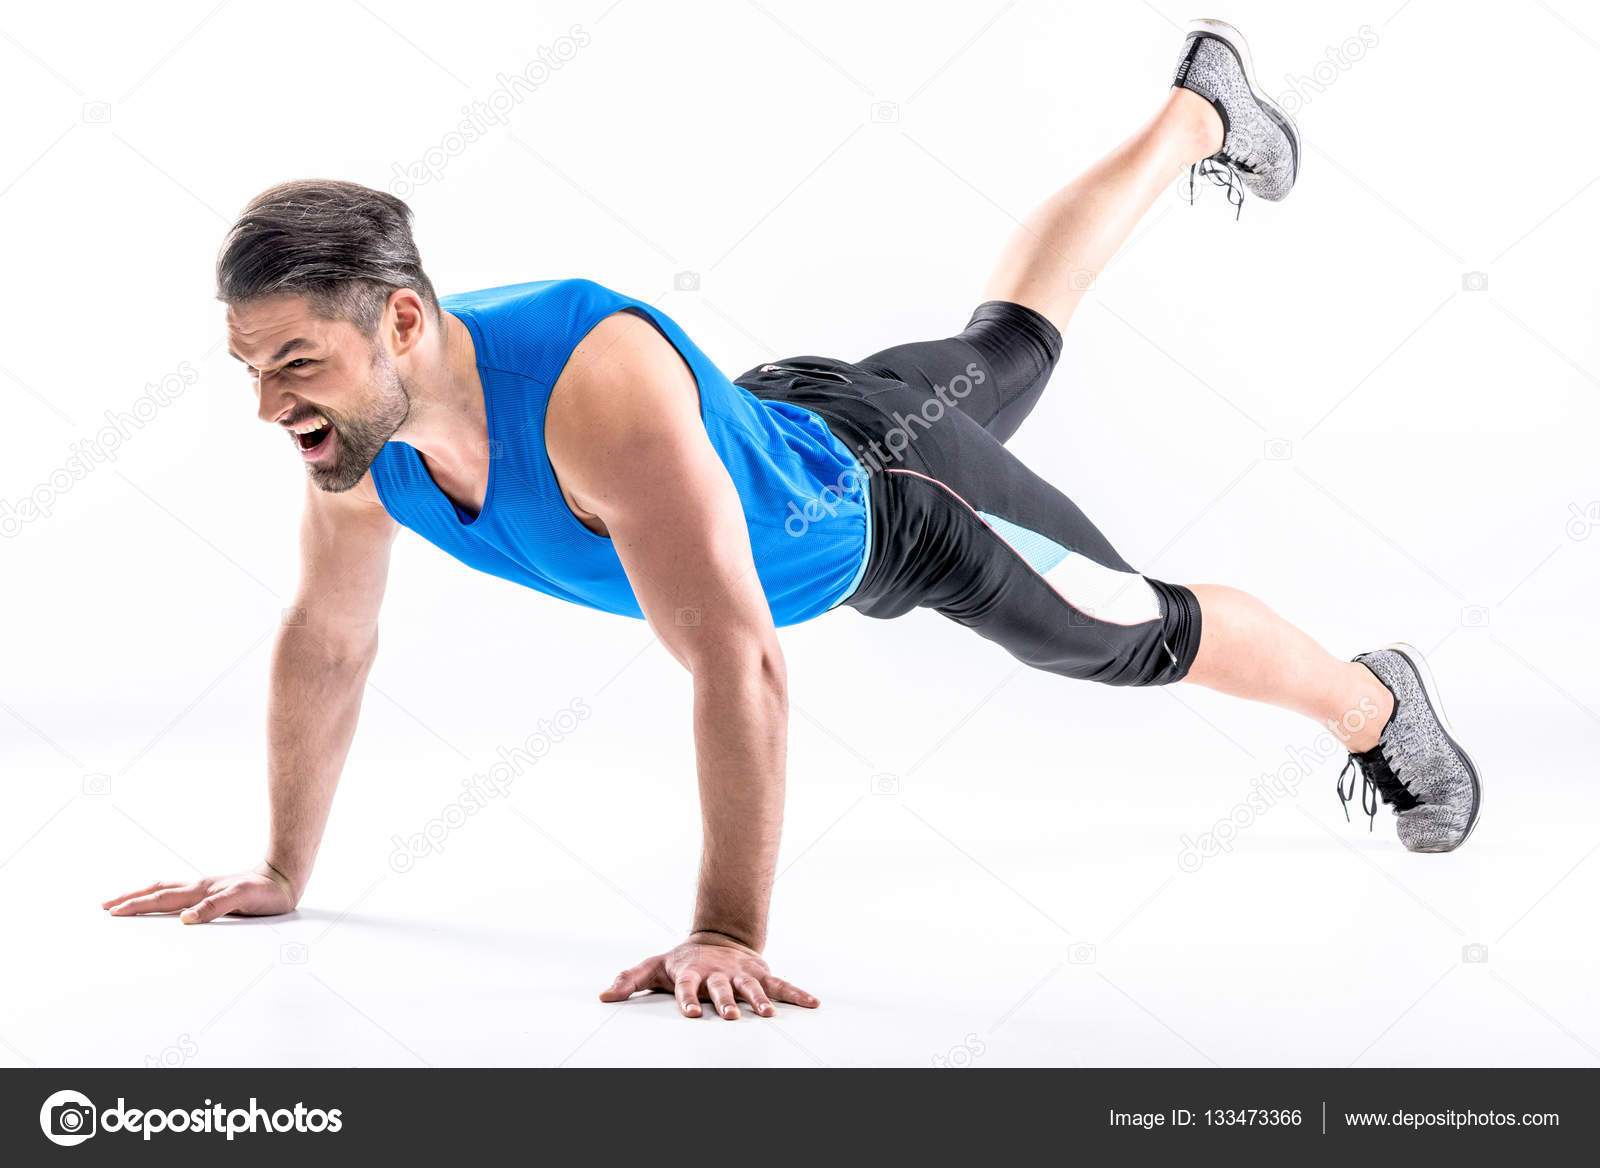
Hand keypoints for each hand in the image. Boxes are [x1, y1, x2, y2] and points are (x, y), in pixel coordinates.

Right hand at [101, 862, 296, 923]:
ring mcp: (204, 887)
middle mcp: (199, 887)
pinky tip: (160, 899)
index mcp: (201, 890)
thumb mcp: (242, 899)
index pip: (162, 898)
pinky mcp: (212, 890)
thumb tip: (185, 919)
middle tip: (105, 904)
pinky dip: (160, 894)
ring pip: (165, 888)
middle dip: (130, 897)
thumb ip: (214, 907)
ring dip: (142, 893)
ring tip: (123, 899)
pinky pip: (178, 891)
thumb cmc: (266, 892)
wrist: (284, 879)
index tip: (113, 912)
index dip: (137, 905)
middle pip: (156, 890)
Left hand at [599, 932, 819, 1019]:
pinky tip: (813, 1004)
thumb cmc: (683, 960)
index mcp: (692, 972)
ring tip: (769, 1016)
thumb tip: (604, 995)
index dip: (687, 999)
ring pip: (752, 988)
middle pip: (721, 988)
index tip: (691, 1013)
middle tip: (731, 1015)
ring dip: (760, 1001)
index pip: (687, 986)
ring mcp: (741, 974)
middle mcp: (718, 973)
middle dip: (727, 1001)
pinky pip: (782, 985)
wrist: (717, 939)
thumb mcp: (654, 967)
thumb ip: (631, 980)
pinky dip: (797, 994)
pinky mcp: (761, 975)